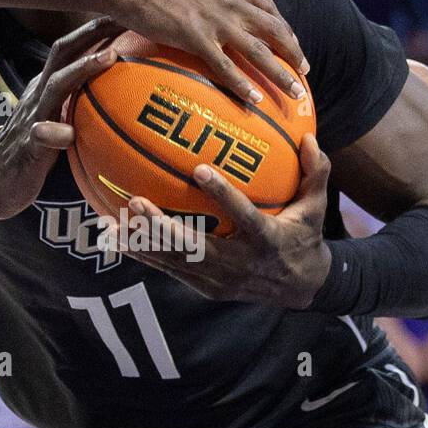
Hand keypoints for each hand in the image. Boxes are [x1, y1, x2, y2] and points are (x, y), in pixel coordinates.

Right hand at [0, 17, 121, 222]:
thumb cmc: (32, 156)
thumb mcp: (57, 124)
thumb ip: (79, 109)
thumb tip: (120, 104)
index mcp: (46, 87)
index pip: (70, 48)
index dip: (94, 28)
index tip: (123, 11)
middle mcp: (38, 94)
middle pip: (62, 52)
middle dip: (91, 31)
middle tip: (121, 14)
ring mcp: (32, 117)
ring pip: (55, 85)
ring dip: (82, 68)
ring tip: (108, 56)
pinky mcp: (27, 146)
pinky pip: (41, 135)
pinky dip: (56, 131)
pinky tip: (68, 134)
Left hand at [105, 134, 333, 308]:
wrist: (302, 289)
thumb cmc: (303, 237)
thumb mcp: (316, 208)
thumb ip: (315, 173)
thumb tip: (309, 138)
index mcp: (268, 239)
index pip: (244, 215)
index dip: (223, 194)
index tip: (201, 169)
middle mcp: (240, 262)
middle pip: (196, 246)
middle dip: (164, 227)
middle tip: (138, 202)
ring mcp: (219, 278)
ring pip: (174, 260)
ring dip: (142, 242)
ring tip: (111, 224)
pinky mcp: (203, 286)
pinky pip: (167, 269)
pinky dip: (141, 254)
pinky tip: (114, 238)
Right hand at [111, 0, 307, 105]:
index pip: (269, 8)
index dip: (285, 29)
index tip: (291, 45)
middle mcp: (232, 0)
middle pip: (274, 31)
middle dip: (293, 53)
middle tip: (303, 73)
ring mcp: (216, 21)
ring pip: (259, 53)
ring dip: (280, 75)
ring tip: (294, 94)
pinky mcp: (197, 38)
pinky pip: (226, 67)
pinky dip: (243, 85)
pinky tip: (254, 100)